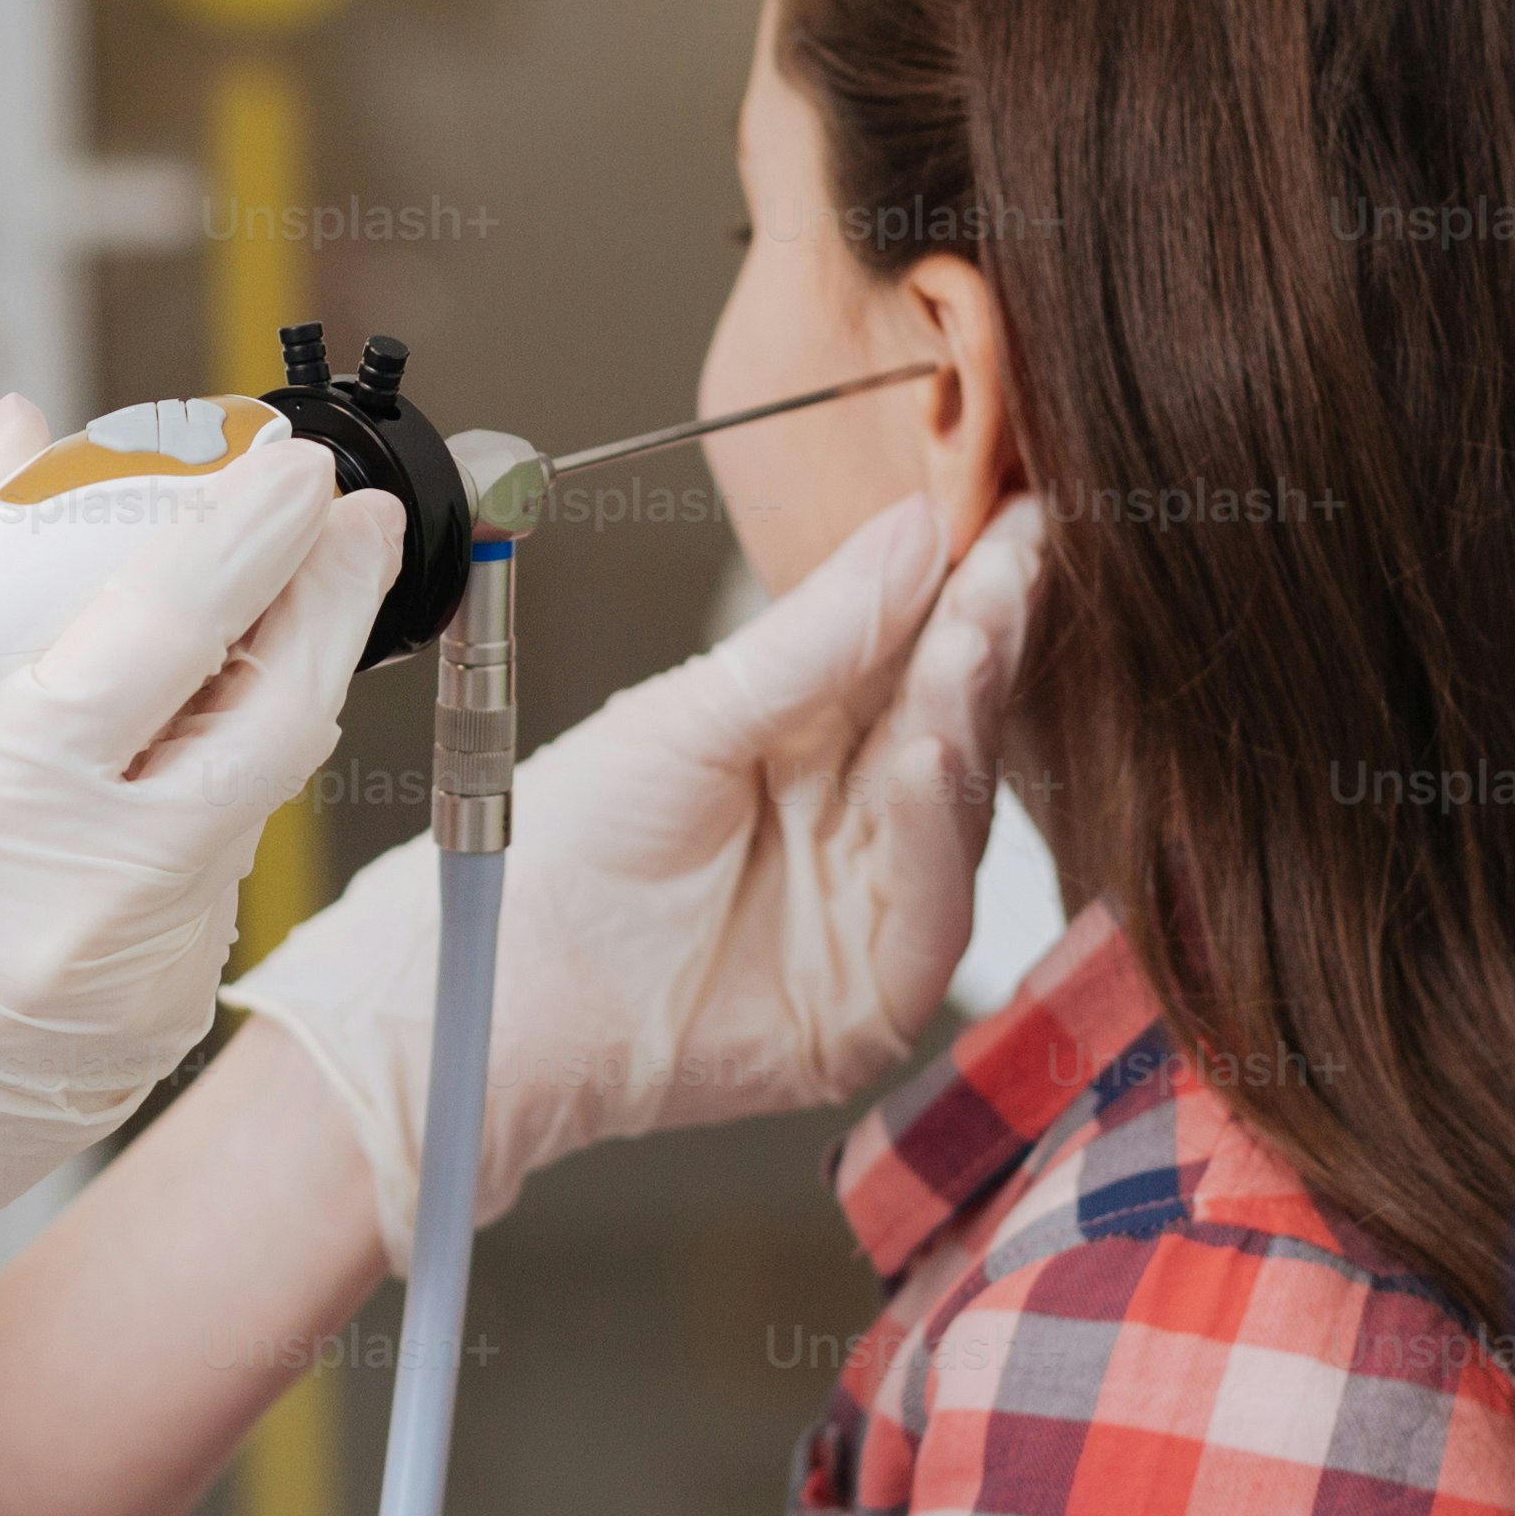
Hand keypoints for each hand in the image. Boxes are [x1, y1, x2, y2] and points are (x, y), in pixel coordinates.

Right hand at [0, 404, 404, 1460]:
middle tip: (346, 513)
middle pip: (275, 713)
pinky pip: (215, 865)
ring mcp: (152, 969)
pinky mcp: (172, 1015)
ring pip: (259, 788)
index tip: (292, 463)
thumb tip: (20, 430)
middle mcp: (97, 900)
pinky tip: (159, 756)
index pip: (160, 638)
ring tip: (266, 598)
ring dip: (276, 680)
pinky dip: (203, 785)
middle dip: (328, 595)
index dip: (244, 534)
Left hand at [230, 491, 1042, 1242]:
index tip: (1017, 512)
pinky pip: (930, 909)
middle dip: (982, 639)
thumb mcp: (696, 712)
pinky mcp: (870, 1003)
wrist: (498, 978)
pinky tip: (925, 754)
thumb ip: (818, 635)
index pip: (918, 660)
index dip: (968, 590)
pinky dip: (930, 829)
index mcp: (816, 747)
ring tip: (967, 637)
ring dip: (964, 717)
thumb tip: (919, 529)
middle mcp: (858, 827)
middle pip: (953, 726)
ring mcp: (871, 917)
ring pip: (955, 809)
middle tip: (1014, 558)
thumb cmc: (572, 845)